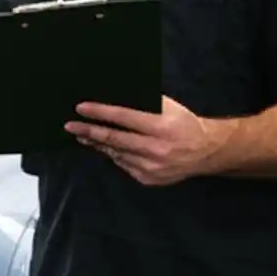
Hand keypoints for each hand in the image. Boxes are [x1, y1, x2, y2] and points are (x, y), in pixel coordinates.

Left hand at [64, 96, 220, 185]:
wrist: (206, 152)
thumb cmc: (184, 123)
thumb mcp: (169, 106)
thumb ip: (144, 102)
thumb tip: (113, 96)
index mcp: (160, 127)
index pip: (123, 117)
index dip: (100, 112)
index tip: (80, 108)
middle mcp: (155, 149)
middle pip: (114, 139)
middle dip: (89, 131)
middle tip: (70, 125)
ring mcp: (151, 167)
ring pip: (116, 154)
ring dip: (97, 144)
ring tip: (83, 135)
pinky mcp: (149, 179)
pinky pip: (124, 165)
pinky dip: (114, 155)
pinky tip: (106, 148)